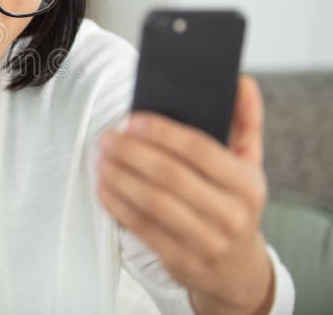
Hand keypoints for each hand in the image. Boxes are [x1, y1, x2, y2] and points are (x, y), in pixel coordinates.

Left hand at [96, 75, 274, 313]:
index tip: (133, 119)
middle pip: (170, 176)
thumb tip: (241, 81)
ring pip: (152, 202)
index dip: (163, 132)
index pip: (201, 150)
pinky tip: (102, 186)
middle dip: (132, 152)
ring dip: (119, 176)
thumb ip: (246, 121)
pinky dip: (117, 203)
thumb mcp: (250, 164)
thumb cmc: (236, 203)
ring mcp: (206, 241)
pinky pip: (141, 227)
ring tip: (100, 157)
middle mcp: (231, 214)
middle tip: (106, 136)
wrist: (238, 269)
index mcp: (248, 184)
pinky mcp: (181, 260)